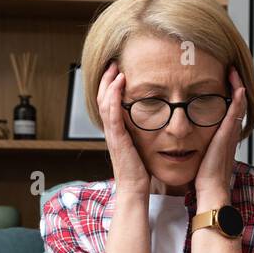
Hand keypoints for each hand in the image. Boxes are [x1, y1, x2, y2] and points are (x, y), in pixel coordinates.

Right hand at [97, 61, 150, 195]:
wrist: (135, 189)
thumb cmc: (140, 171)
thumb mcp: (140, 146)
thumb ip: (140, 133)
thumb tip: (152, 121)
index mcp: (116, 131)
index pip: (108, 103)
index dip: (110, 86)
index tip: (117, 71)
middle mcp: (111, 131)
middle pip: (102, 99)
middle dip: (106, 79)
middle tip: (113, 63)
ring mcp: (112, 135)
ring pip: (104, 103)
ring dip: (109, 84)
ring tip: (115, 69)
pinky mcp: (117, 139)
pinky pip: (112, 115)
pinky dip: (113, 98)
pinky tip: (118, 85)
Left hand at [194, 66, 246, 204]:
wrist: (211, 188)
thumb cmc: (203, 176)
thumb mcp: (200, 156)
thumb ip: (196, 146)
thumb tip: (182, 139)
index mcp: (224, 137)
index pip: (229, 111)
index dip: (228, 96)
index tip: (222, 82)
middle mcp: (230, 133)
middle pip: (237, 104)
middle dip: (235, 86)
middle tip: (231, 70)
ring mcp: (231, 133)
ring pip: (239, 105)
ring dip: (237, 87)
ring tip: (233, 71)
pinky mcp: (228, 134)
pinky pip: (236, 112)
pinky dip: (238, 98)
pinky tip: (237, 86)